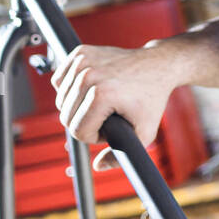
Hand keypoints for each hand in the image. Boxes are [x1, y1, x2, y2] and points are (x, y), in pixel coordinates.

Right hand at [49, 43, 178, 169]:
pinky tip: (89, 89)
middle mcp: (89, 75)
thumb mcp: (144, 133)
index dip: (95, 137)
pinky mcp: (80, 52)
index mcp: (101, 95)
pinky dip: (70, 88)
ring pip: (61, 100)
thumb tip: (98, 166)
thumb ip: (121, 155)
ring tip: (102, 103)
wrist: (158, 66)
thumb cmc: (152, 99)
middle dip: (86, 122)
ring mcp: (83, 61)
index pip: (78, 131)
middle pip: (66, 116)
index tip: (113, 127)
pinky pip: (59, 80)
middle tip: (109, 115)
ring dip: (78, 106)